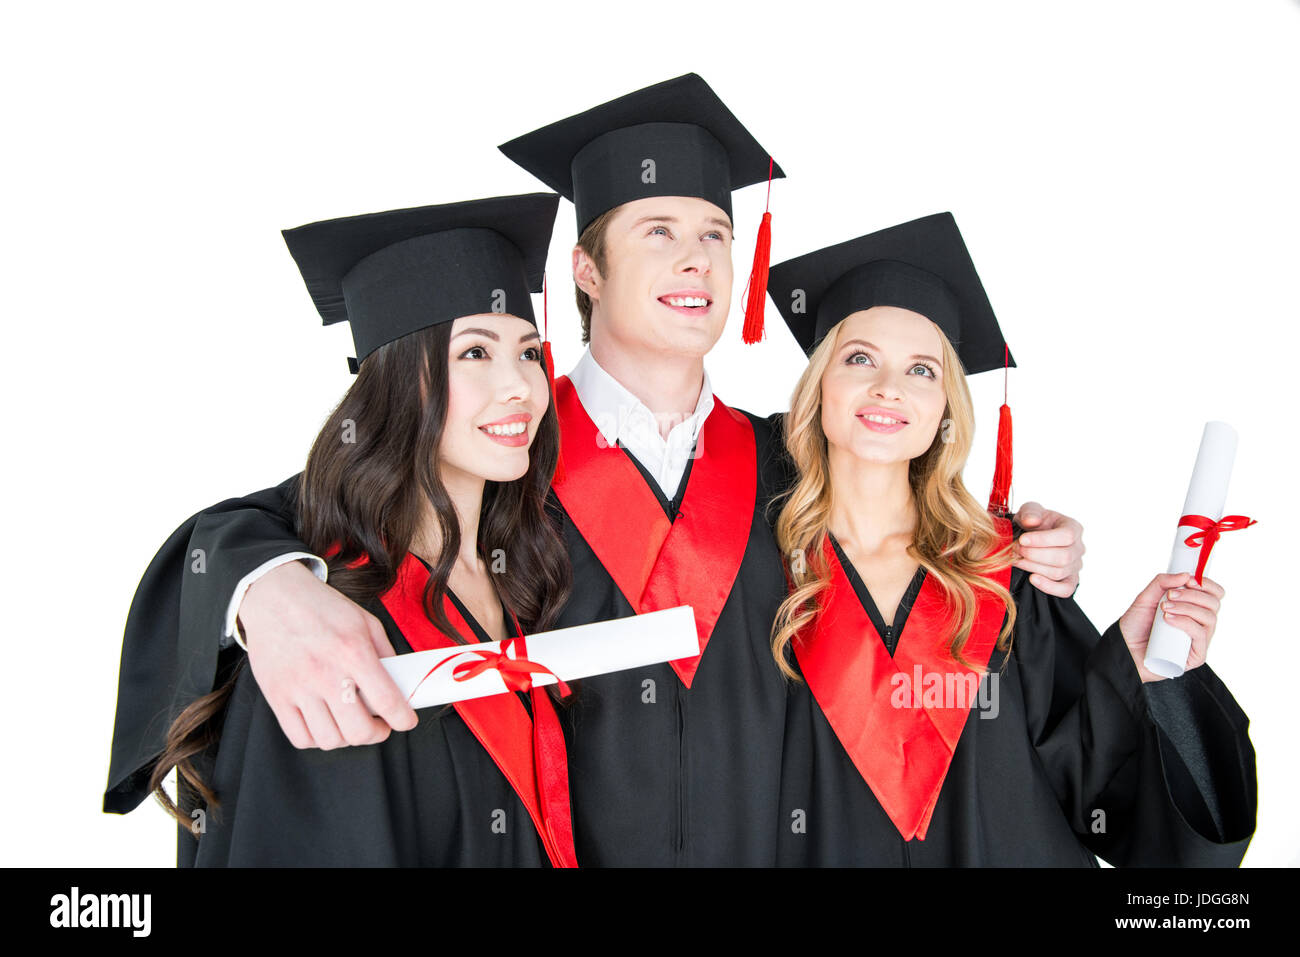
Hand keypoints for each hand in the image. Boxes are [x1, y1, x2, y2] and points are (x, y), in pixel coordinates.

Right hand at [239, 561, 417, 748]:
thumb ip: (385, 654)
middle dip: (377, 733)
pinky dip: (317, 739)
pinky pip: (300, 737)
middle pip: (359, 731)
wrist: (274, 597)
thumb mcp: (365, 622)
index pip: (387, 701)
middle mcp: (326, 673)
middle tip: (379, 725)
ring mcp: (298, 688)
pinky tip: (325, 723)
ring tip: (351, 722)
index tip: (406, 721)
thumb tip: (401, 684)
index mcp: (353, 652)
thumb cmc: (322, 608)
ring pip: (330, 740)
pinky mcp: (276, 696)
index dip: (403, 719)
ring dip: (347, 738)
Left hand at [1011, 502, 1084, 596]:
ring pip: (1059, 572)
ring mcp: (1075, 566)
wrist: (1030, 538)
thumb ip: (1030, 512)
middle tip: (1015, 550)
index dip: (1043, 540)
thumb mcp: (1029, 511)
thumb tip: (1032, 521)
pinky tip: (1032, 579)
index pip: (1067, 536)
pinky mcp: (1069, 581)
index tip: (1022, 539)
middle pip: (1063, 557)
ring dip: (1034, 567)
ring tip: (1017, 559)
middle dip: (1035, 554)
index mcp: (1073, 528)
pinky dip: (1049, 587)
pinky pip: (1065, 590)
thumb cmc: (1033, 523)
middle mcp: (1078, 548)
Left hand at [1118, 572, 1222, 681]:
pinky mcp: (1196, 656)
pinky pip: (1200, 635)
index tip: (1189, 579)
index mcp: (1193, 609)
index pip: (1214, 594)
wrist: (1124, 649)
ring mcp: (1199, 640)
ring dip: (1187, 607)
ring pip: (1209, 618)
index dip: (1207, 584)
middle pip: (1214, 604)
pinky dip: (1186, 623)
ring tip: (1164, 608)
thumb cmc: (1136, 625)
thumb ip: (1162, 582)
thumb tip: (1186, 575)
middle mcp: (1200, 624)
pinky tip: (1168, 619)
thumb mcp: (1146, 598)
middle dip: (1194, 595)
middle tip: (1170, 594)